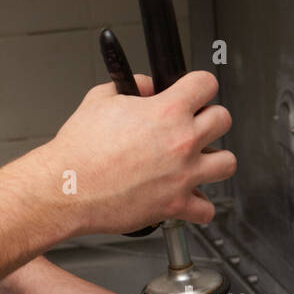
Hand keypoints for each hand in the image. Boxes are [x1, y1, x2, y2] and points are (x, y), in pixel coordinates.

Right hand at [32, 70, 235, 240]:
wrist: (66, 187)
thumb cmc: (78, 149)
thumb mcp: (100, 99)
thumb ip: (131, 86)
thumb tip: (146, 86)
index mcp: (166, 111)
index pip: (206, 84)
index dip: (199, 85)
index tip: (196, 91)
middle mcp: (182, 141)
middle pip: (224, 120)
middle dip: (209, 119)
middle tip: (194, 125)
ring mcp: (183, 175)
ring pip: (227, 163)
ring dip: (214, 160)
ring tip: (196, 161)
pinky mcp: (175, 205)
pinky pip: (207, 209)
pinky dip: (199, 205)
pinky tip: (186, 196)